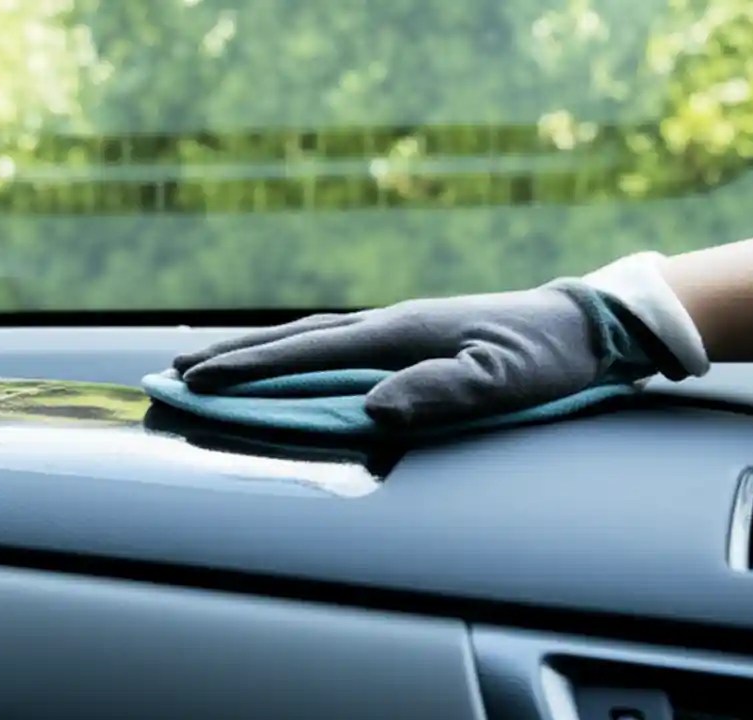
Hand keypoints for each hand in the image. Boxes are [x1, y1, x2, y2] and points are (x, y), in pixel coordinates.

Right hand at [174, 280, 670, 427]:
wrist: (579, 324)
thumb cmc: (544, 358)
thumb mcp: (505, 380)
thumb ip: (444, 391)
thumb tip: (375, 410)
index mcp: (397, 334)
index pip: (307, 352)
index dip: (249, 369)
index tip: (197, 380)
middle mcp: (384, 324)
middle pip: (291, 339)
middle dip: (230, 356)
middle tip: (173, 370)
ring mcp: (392, 327)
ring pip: (305, 337)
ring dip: (252, 351)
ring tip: (207, 362)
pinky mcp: (402, 336)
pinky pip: (328, 343)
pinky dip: (288, 350)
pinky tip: (280, 361)